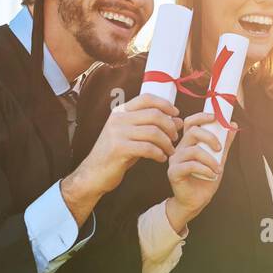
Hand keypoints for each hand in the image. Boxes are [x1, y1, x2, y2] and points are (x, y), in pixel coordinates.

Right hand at [62, 94, 180, 223]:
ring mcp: (117, 133)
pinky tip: (161, 158)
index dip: (165, 104)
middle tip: (175, 138)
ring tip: (170, 151)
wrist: (93, 174)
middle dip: (170, 126)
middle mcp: (118, 119)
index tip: (176, 114)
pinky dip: (159, 153)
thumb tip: (178, 120)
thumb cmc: (117, 154)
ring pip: (153, 132)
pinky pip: (147, 148)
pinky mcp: (118, 149)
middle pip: (154, 114)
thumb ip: (153, 127)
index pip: (146, 98)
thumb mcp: (134, 137)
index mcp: (121, 112)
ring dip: (166, 143)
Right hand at [165, 112, 230, 230]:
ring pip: (193, 150)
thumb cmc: (206, 179)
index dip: (201, 116)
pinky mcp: (173, 172)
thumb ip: (224, 143)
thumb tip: (232, 124)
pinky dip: (204, 169)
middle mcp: (180, 149)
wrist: (197, 201)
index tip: (216, 117)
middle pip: (192, 132)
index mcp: (189, 143)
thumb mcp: (219, 159)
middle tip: (220, 149)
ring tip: (218, 170)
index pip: (190, 122)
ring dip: (210, 159)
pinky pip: (190, 165)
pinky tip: (211, 175)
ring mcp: (175, 160)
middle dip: (210, 137)